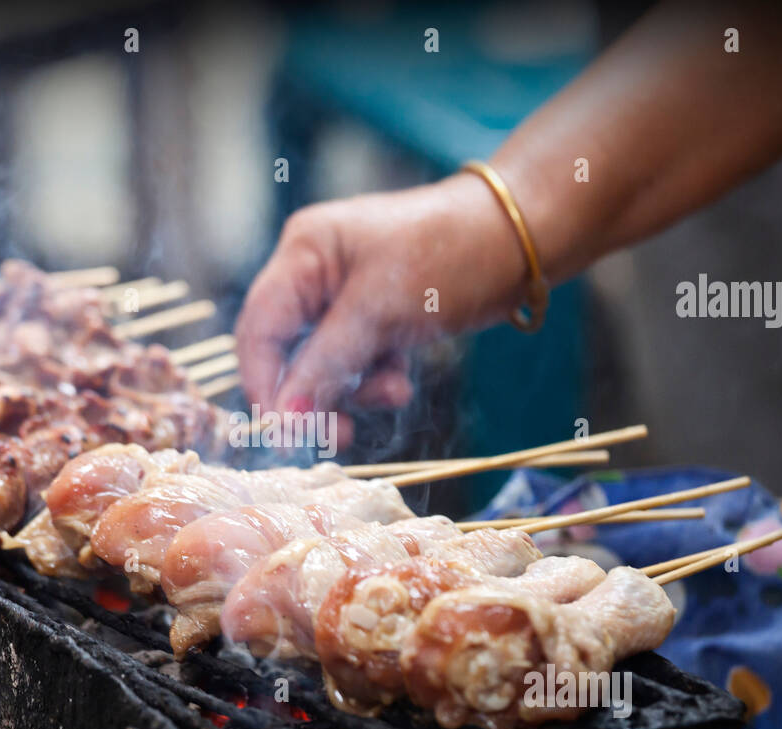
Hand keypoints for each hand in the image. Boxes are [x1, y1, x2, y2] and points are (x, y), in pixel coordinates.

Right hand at [234, 173, 529, 433]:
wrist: (522, 239)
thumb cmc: (449, 253)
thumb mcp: (381, 310)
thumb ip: (326, 364)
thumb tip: (282, 419)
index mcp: (304, 252)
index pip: (259, 328)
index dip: (264, 383)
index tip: (284, 433)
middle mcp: (315, 273)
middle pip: (286, 351)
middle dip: (312, 394)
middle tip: (335, 436)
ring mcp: (345, 297)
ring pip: (322, 365)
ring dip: (352, 391)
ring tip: (393, 392)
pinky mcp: (376, 319)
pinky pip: (356, 364)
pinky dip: (375, 381)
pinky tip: (401, 383)